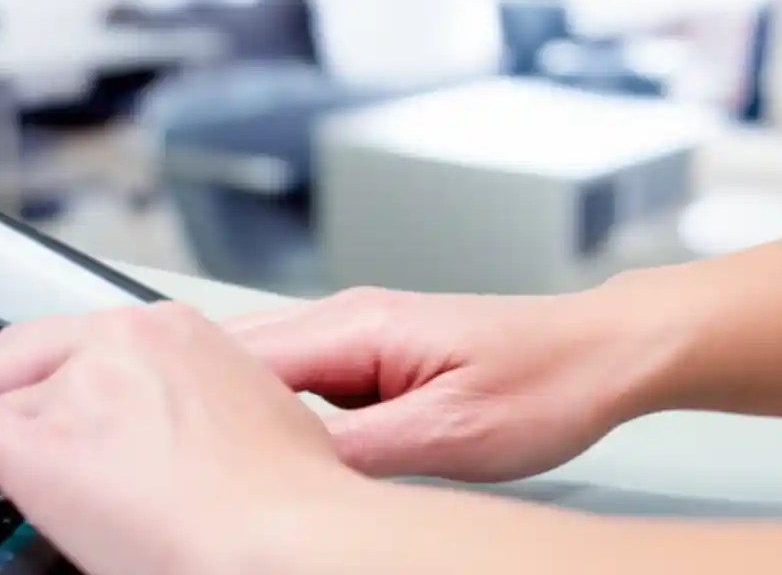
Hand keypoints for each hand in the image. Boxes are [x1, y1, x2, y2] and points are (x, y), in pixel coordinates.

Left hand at [0, 302, 353, 574]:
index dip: (40, 367)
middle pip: (20, 351)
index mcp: (174, 334)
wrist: (286, 542)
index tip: (28, 387)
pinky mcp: (32, 442)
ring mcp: (73, 388)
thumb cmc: (289, 506)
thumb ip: (199, 410)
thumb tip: (176, 445)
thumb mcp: (251, 423)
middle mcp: (118, 343)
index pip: (82, 341)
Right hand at [223, 285, 675, 481]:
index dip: (202, 399)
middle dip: (209, 402)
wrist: (598, 352)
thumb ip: (361, 448)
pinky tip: (284, 449)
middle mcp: (347, 316)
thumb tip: (289, 464)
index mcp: (357, 324)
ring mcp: (357, 332)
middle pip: (238, 353)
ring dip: (243, 409)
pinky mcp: (371, 353)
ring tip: (234, 459)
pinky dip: (280, 412)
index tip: (183, 444)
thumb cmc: (545, 381)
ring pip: (266, 366)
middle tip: (194, 460)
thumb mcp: (450, 434)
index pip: (243, 356)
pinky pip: (301, 378)